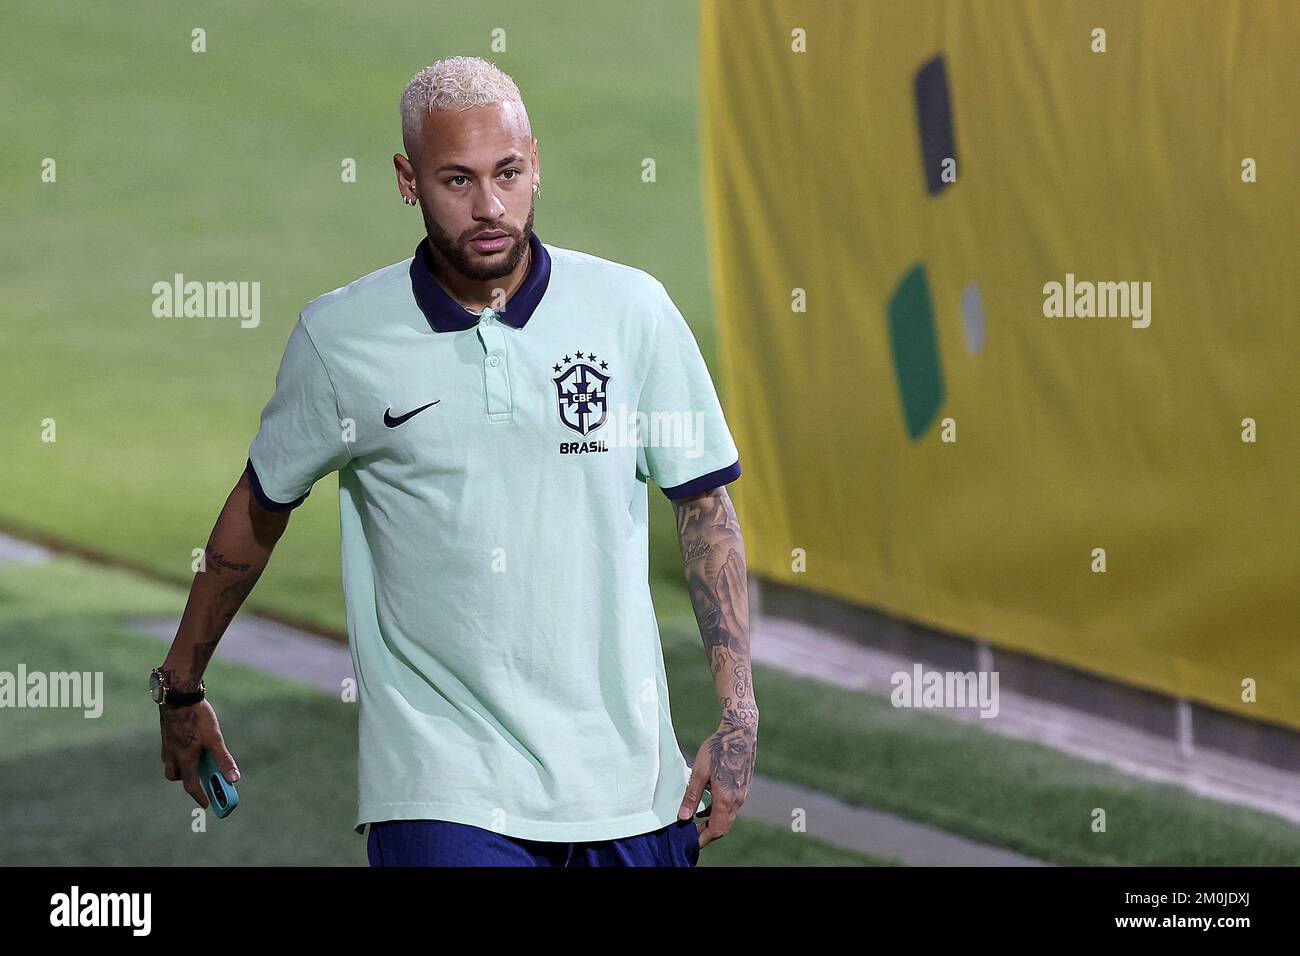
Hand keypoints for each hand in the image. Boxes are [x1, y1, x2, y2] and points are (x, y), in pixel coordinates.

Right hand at [159, 700, 238, 808]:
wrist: (178, 694)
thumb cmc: (197, 716)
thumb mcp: (215, 739)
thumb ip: (223, 759)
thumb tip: (234, 779)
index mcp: (184, 758)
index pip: (190, 785)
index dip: (200, 796)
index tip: (207, 805)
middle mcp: (172, 754)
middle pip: (175, 776)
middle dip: (187, 780)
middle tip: (201, 777)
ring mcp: (167, 743)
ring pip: (170, 763)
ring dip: (181, 766)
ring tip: (196, 757)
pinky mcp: (166, 733)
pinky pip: (170, 750)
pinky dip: (179, 753)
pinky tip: (190, 741)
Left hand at [679, 711, 757, 848]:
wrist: (740, 732)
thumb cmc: (717, 748)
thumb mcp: (699, 771)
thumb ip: (692, 796)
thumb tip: (683, 817)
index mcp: (726, 798)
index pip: (716, 829)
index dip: (703, 838)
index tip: (691, 841)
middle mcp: (737, 799)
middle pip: (723, 826)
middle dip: (707, 833)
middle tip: (691, 833)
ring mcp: (742, 793)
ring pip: (728, 817)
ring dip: (713, 822)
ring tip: (695, 819)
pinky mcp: (744, 787)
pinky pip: (731, 806)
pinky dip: (719, 811)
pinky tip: (707, 804)